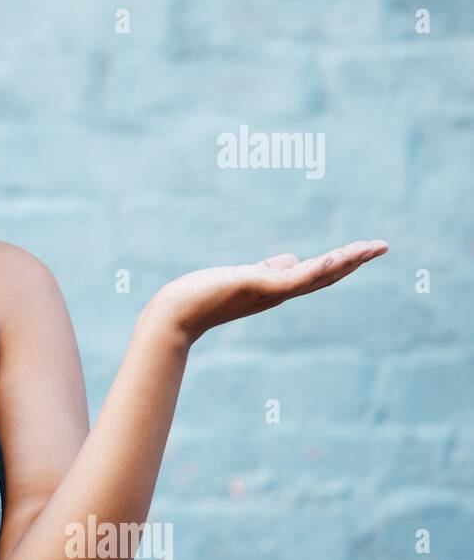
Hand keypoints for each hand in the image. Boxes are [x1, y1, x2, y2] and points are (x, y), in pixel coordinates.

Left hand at [150, 238, 389, 345]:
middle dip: (355, 261)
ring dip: (347, 261)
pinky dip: (318, 267)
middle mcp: (279, 293)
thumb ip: (269, 269)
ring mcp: (271, 291)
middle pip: (325, 275)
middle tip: (383, 246)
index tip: (366, 249)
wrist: (177, 313)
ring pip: (317, 275)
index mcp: (277, 288)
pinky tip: (337, 255)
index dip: (342, 263)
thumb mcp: (243, 277)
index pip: (316, 274)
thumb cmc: (203, 295)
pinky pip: (295, 277)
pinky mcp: (258, 286)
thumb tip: (289, 260)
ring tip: (372, 247)